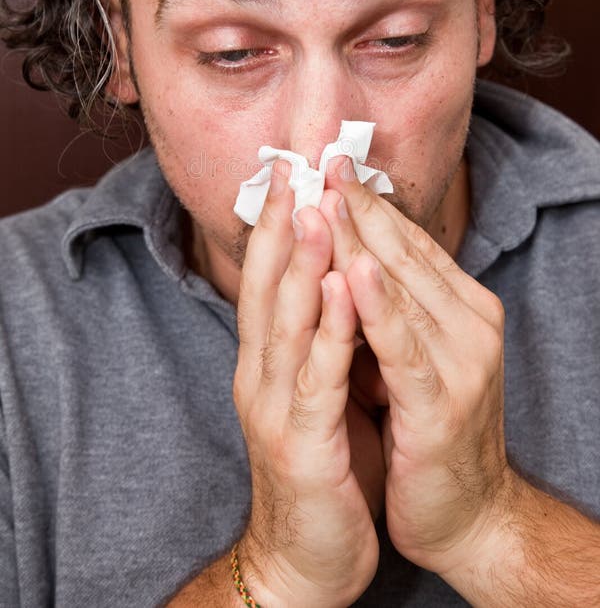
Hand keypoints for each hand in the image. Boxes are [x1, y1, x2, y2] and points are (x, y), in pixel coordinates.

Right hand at [233, 161, 381, 606]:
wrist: (303, 560)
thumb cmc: (321, 469)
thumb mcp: (314, 395)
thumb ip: (318, 343)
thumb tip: (338, 283)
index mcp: (267, 362)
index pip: (267, 281)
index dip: (279, 227)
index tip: (294, 176)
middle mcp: (261, 375)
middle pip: (266, 287)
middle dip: (284, 226)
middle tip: (296, 170)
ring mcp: (276, 407)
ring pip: (286, 321)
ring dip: (301, 262)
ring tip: (315, 208)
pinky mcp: (302, 442)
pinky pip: (318, 375)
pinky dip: (328, 327)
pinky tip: (339, 287)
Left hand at [321, 156, 515, 576]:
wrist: (466, 518)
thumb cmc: (428, 431)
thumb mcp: (412, 355)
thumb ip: (389, 306)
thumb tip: (346, 255)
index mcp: (463, 308)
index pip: (408, 243)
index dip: (368, 203)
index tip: (330, 164)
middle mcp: (470, 325)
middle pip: (404, 254)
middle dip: (360, 206)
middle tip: (325, 160)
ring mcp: (462, 362)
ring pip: (402, 288)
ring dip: (360, 241)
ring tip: (329, 197)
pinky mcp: (442, 403)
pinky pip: (403, 346)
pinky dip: (378, 308)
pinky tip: (353, 272)